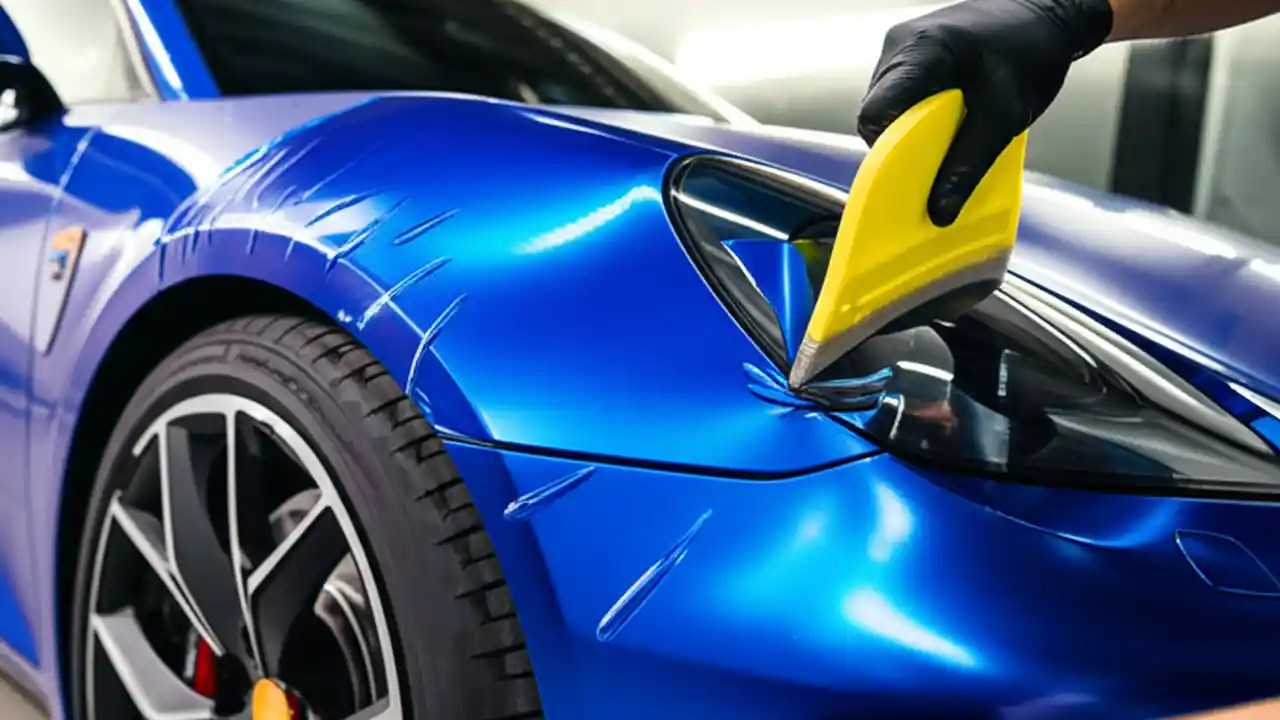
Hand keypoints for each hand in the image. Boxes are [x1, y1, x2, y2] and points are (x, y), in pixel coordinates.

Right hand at [857, 0, 1112, 225]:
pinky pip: (900, 98)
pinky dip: (917, 119)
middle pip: (878, 113)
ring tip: (945, 145)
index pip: (877, 111)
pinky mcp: (910, 55)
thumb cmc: (1031, 53)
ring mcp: (901, 48)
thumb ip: (968, 165)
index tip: (908, 178)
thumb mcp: (1004, 117)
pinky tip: (945, 127)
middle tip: (932, 170)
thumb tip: (938, 212)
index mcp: (920, 50)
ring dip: (910, 133)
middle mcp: (900, 45)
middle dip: (900, 147)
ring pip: (888, 107)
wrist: (1046, 15)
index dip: (886, 151)